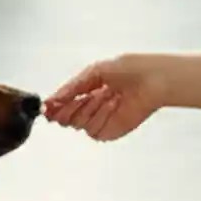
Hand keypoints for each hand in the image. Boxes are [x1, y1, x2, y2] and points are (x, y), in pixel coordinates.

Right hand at [43, 55, 166, 140]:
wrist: (153, 79)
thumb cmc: (129, 69)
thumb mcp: (94, 71)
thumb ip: (72, 87)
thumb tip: (51, 100)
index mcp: (87, 90)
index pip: (62, 104)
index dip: (54, 106)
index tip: (47, 105)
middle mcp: (92, 107)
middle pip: (65, 118)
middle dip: (67, 109)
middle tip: (73, 99)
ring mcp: (101, 120)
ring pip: (78, 124)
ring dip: (88, 108)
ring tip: (103, 94)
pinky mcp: (112, 131)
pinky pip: (94, 131)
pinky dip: (101, 116)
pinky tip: (112, 103)